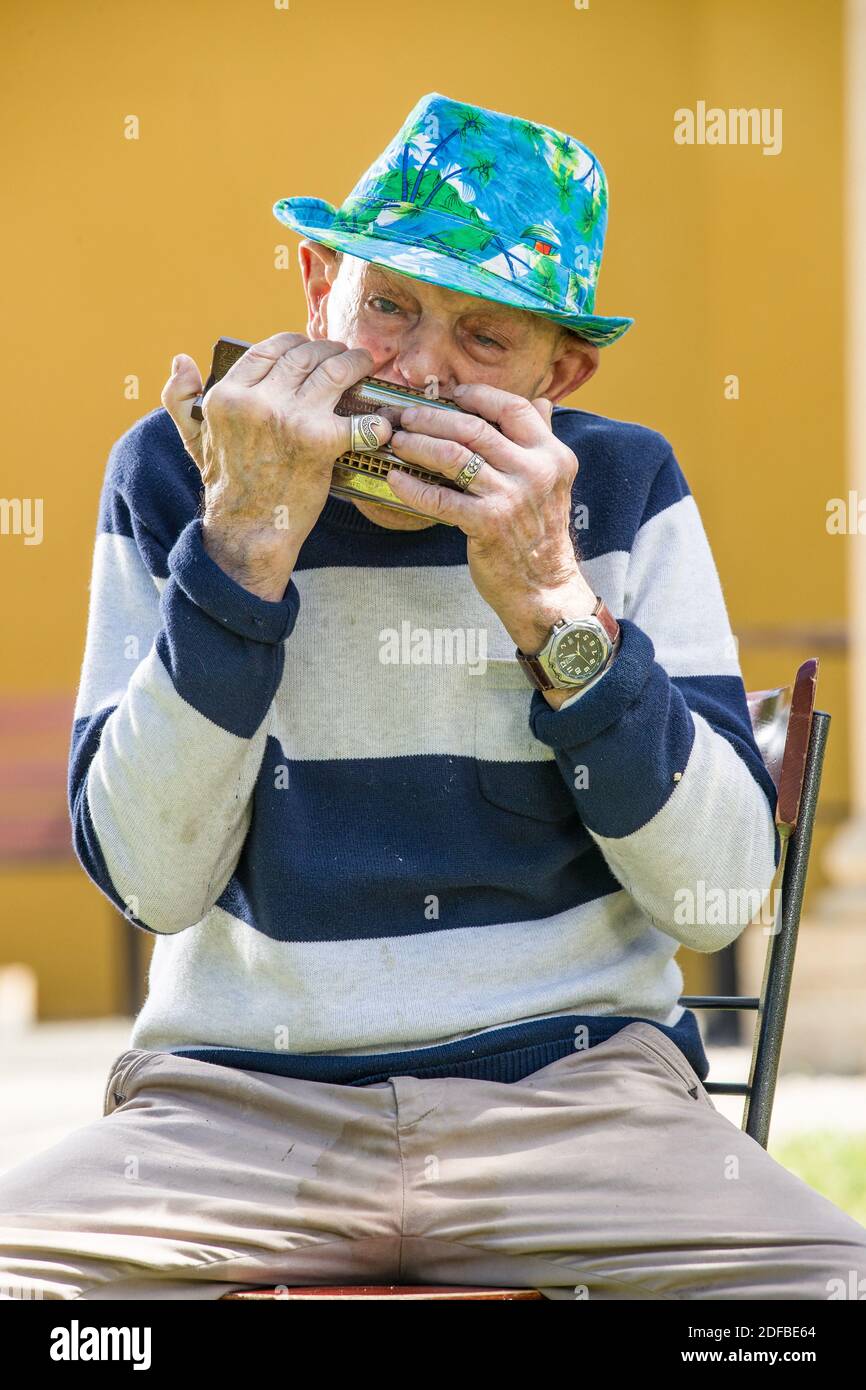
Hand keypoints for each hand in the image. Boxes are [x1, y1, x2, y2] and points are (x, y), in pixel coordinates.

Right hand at [160, 333, 391, 599]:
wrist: (248, 532)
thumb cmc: (226, 486)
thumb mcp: (193, 438)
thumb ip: (181, 398)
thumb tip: (182, 360)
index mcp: (228, 395)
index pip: (268, 349)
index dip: (294, 342)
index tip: (308, 347)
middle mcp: (258, 401)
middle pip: (304, 355)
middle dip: (329, 349)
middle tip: (344, 353)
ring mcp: (291, 419)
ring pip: (334, 371)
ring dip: (355, 363)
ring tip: (365, 365)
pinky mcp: (320, 442)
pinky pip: (358, 421)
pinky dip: (375, 421)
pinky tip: (383, 422)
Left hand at [387, 384, 597, 659]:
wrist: (544, 587)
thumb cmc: (540, 533)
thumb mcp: (552, 481)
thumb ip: (544, 440)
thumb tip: (541, 403)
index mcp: (552, 455)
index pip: (513, 407)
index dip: (478, 395)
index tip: (450, 394)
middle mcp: (535, 471)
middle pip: (474, 428)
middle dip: (433, 417)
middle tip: (406, 416)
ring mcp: (511, 497)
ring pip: (452, 456)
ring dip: (417, 445)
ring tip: (398, 442)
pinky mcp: (487, 523)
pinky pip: (440, 497)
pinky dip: (413, 486)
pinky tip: (395, 479)